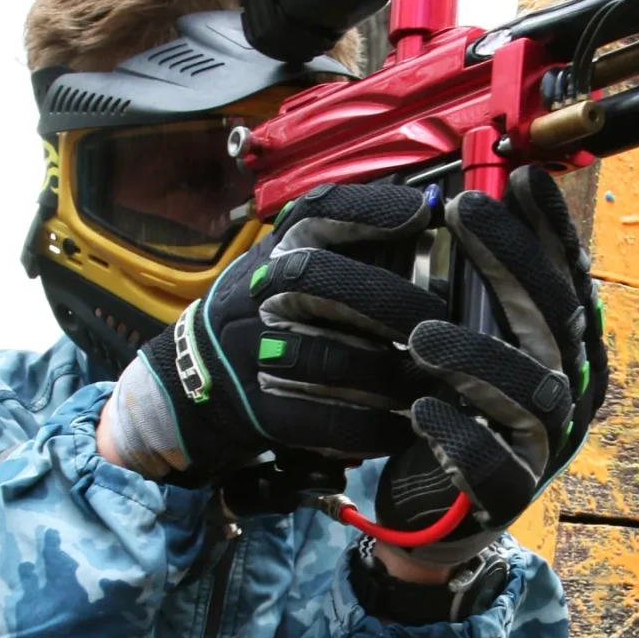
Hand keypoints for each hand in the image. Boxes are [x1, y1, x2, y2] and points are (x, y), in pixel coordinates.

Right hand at [127, 185, 436, 487]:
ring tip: (434, 380)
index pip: (318, 213)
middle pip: (320, 280)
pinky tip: (404, 427)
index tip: (420, 213)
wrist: (200, 375)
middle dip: (387, 299)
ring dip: (390, 373)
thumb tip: (435, 214)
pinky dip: (371, 427)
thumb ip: (358, 244)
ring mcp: (255, 352)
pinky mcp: (262, 409)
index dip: (368, 210)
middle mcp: (261, 291)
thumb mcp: (299, 261)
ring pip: (328, 357)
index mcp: (280, 248)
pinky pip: (323, 420)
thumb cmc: (276, 309)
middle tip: (437, 319)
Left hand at [258, 167, 606, 561]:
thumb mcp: (464, 340)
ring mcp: (543, 444)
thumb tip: (470, 197)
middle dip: (512, 259)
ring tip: (422, 334)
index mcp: (562, 348)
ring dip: (477, 355)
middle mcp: (566, 390)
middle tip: (465, 211)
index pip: (570, 277)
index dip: (551, 227)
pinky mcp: (508, 493)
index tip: (521, 177)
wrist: (431, 513)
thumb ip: (476, 287)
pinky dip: (459, 432)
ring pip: (533, 390)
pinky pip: (493, 462)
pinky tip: (421, 408)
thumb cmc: (449, 411)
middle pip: (557, 318)